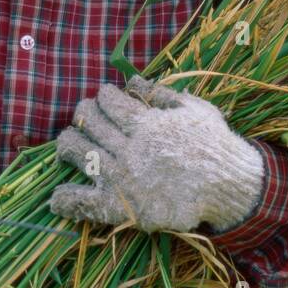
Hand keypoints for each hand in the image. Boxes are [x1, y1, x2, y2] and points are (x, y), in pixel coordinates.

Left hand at [49, 76, 266, 234]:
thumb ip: (161, 93)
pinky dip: (65, 199)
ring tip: (72, 144)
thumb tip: (131, 81)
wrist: (228, 187)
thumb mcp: (195, 108)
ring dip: (67, 144)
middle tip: (89, 119)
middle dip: (84, 114)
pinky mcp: (119, 206)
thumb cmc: (214, 144)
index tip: (106, 101)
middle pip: (86, 121)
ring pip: (75, 151)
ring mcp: (120, 177)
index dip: (102, 97)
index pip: (106, 100)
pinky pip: (81, 201)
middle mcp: (128, 148)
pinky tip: (59, 197)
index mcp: (145, 123)